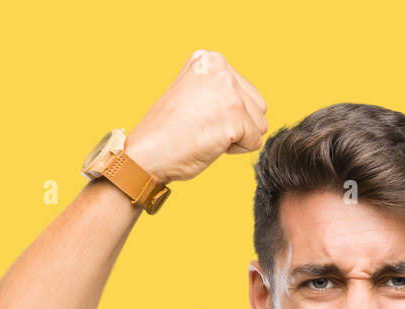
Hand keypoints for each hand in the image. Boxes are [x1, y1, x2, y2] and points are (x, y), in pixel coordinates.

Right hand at [124, 49, 268, 184]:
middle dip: (236, 124)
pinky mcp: (235, 116)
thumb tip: (249, 104)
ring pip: (259, 124)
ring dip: (237, 137)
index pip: (245, 91)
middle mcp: (221, 69)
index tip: (198, 118)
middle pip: (257, 106)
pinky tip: (209, 144)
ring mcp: (229, 91)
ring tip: (206, 135)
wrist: (145, 153)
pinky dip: (235, 150)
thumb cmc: (166, 133)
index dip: (225, 113)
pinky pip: (254, 141)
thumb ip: (218, 89)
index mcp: (209, 60)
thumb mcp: (193, 94)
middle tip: (202, 128)